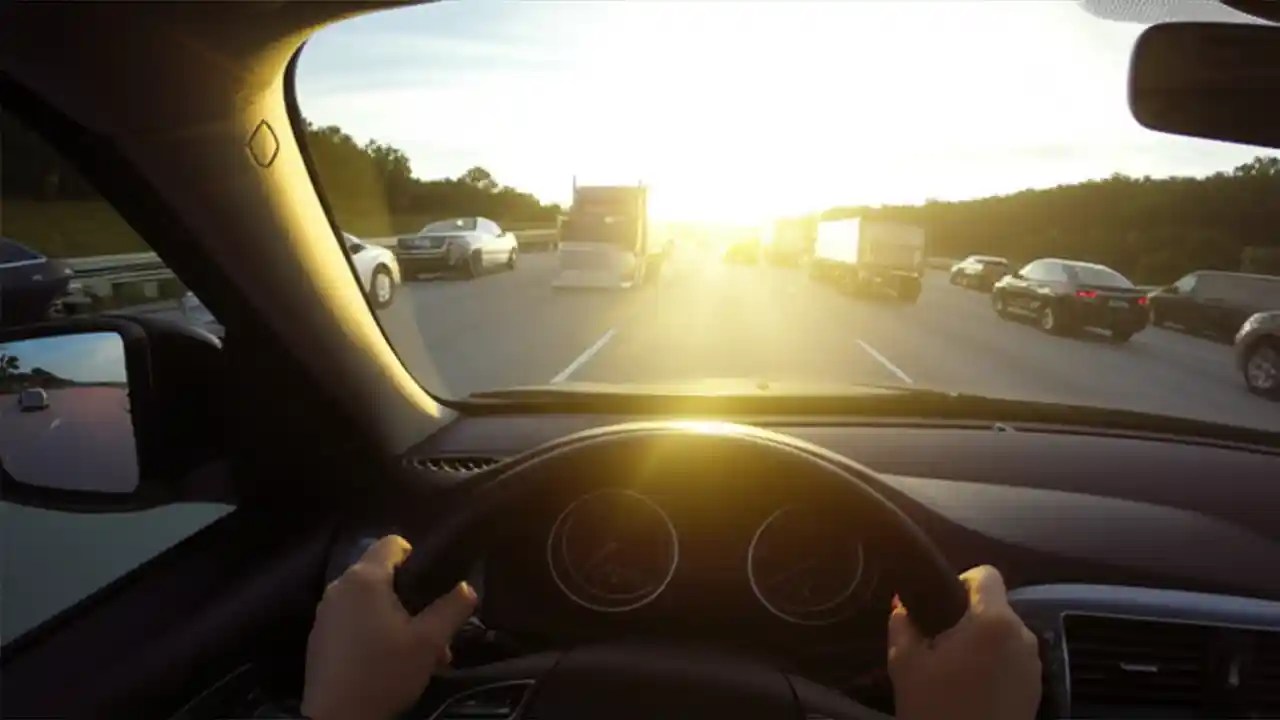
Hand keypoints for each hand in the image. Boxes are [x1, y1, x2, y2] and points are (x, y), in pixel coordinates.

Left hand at [302, 535, 476, 719]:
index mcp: (365, 578)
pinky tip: (387, 660)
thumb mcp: (429, 642)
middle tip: (432, 628)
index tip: (433, 585)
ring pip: (368, 601)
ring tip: (416, 651)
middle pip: (382, 575)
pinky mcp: (319, 636)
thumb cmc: (384, 672)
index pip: (392, 543)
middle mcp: (339, 587)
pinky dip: (372, 630)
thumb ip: (452, 608)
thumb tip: (467, 587)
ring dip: (394, 618)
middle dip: (411, 597)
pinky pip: (352, 620)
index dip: (417, 556)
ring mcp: (325, 613)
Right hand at [888, 566, 1040, 719]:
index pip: (986, 574)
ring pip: (1003, 634)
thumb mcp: (905, 663)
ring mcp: (1034, 664)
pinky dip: (993, 664)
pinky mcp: (1037, 688)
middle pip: (994, 606)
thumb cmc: (936, 709)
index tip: (939, 608)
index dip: (960, 582)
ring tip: (954, 670)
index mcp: (993, 622)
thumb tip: (904, 603)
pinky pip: (1012, 659)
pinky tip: (972, 688)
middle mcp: (1022, 635)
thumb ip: (903, 623)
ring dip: (981, 642)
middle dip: (967, 618)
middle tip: (939, 644)